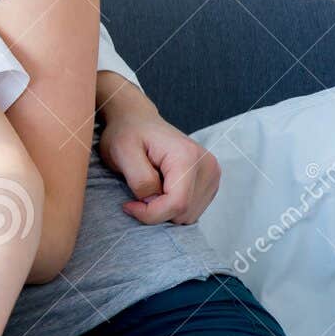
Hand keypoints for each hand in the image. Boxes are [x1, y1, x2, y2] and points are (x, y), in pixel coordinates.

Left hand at [98, 106, 220, 224]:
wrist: (138, 121)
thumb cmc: (127, 134)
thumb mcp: (122, 152)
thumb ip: (139, 178)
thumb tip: (153, 200)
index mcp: (188, 157)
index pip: (178, 203)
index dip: (151, 213)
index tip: (129, 206)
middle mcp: (207, 166)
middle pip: (184, 212)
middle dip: (156, 211)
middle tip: (136, 194)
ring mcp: (212, 174)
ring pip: (189, 214)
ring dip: (164, 209)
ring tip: (149, 187)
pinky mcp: (209, 182)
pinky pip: (192, 210)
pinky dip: (172, 207)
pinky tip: (160, 189)